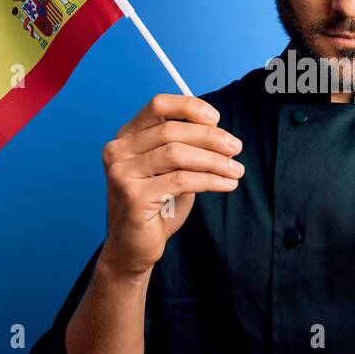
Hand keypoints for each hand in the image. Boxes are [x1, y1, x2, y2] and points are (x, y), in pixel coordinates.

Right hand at [99, 94, 243, 275]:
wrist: (134, 248)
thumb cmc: (156, 206)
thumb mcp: (172, 170)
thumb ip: (187, 148)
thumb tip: (219, 133)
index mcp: (127, 137)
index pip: (158, 105)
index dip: (189, 107)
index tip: (216, 118)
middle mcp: (118, 150)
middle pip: (171, 129)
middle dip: (211, 137)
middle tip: (236, 148)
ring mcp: (122, 172)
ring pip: (176, 153)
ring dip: (213, 160)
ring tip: (236, 170)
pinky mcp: (132, 195)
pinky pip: (180, 180)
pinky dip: (210, 180)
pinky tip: (227, 184)